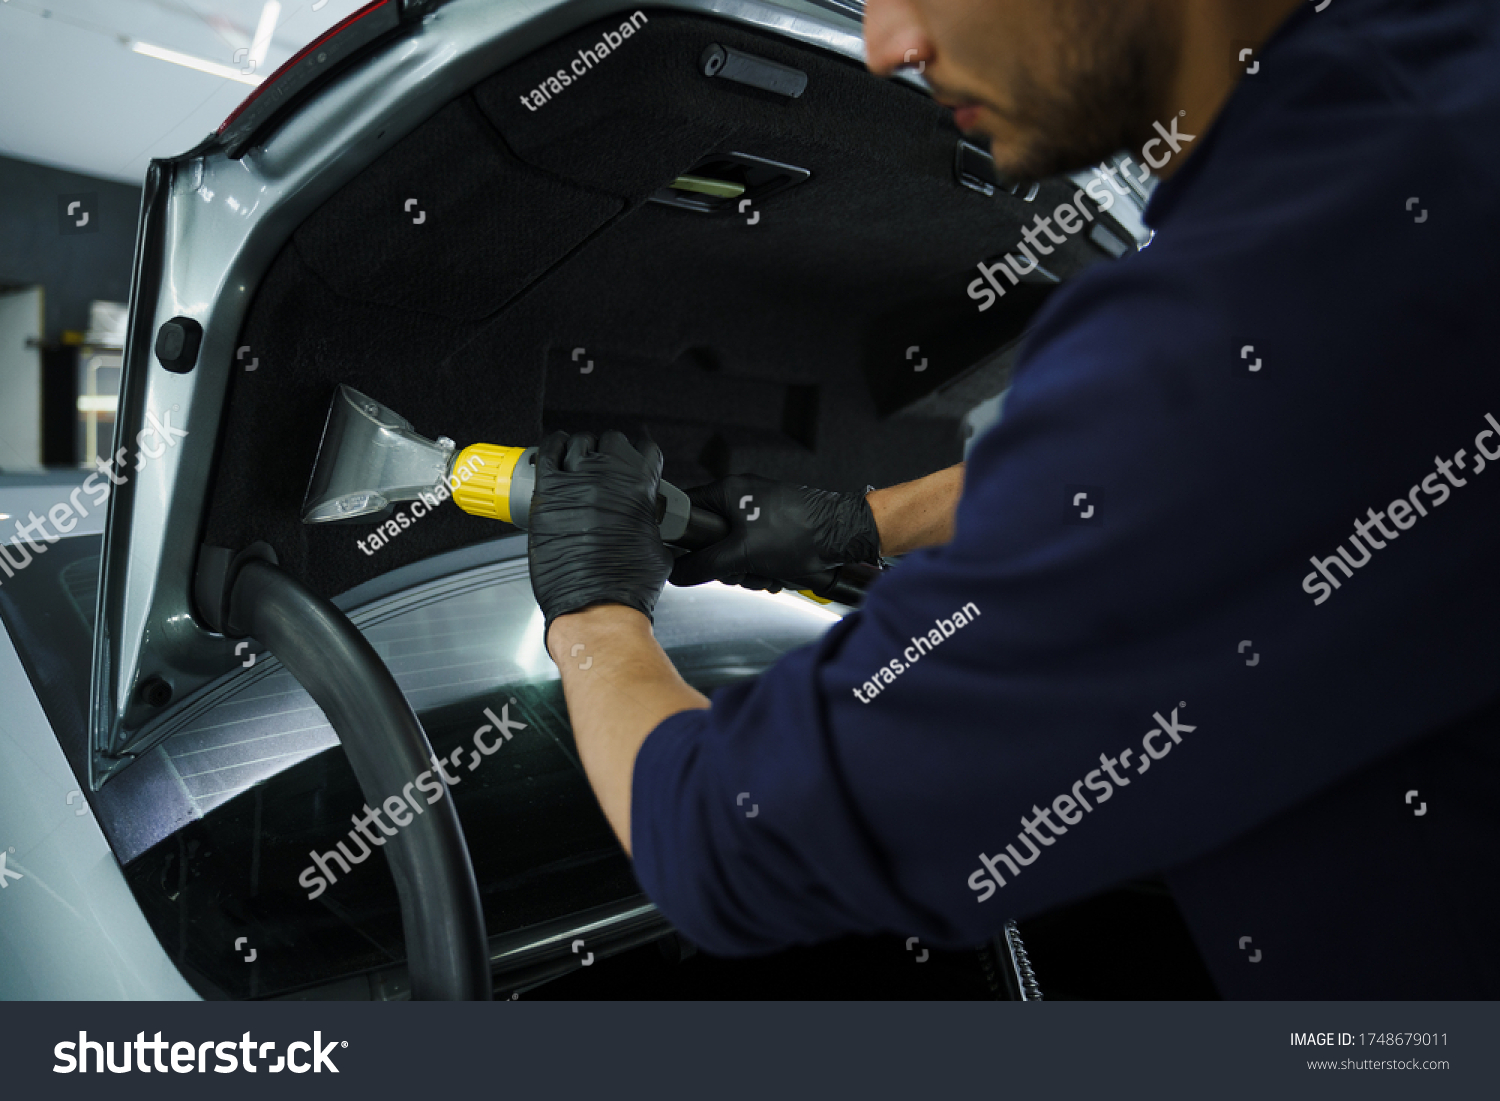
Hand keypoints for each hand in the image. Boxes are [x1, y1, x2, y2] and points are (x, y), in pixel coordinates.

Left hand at [527, 431, 672, 642]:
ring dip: (581, 449)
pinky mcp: (547, 493)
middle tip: (605, 468)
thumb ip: (652, 521)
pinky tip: (555, 452)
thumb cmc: (625, 585)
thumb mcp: (657, 546)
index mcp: (640, 486)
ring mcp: (575, 481)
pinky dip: (553, 447)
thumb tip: (644, 518)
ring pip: (579, 442)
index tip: (634, 463)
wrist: (596, 607)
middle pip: (610, 441)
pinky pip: (547, 453)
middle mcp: (608, 476)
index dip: (639, 457)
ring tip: (579, 461)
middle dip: (610, 451)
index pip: (644, 450)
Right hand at [669, 474, 879, 590]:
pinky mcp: (775, 527)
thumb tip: (678, 574)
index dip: (684, 538)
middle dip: (725, 564)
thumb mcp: (743, 554)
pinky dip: (763, 567)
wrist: (844, 535)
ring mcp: (760, 512)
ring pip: (734, 550)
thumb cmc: (801, 532)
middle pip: (711, 538)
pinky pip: (754, 551)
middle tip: (741, 570)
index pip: (686, 511)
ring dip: (747, 570)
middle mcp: (742, 497)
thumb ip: (705, 564)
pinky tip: (777, 573)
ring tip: (766, 573)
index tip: (692, 557)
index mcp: (728, 491)